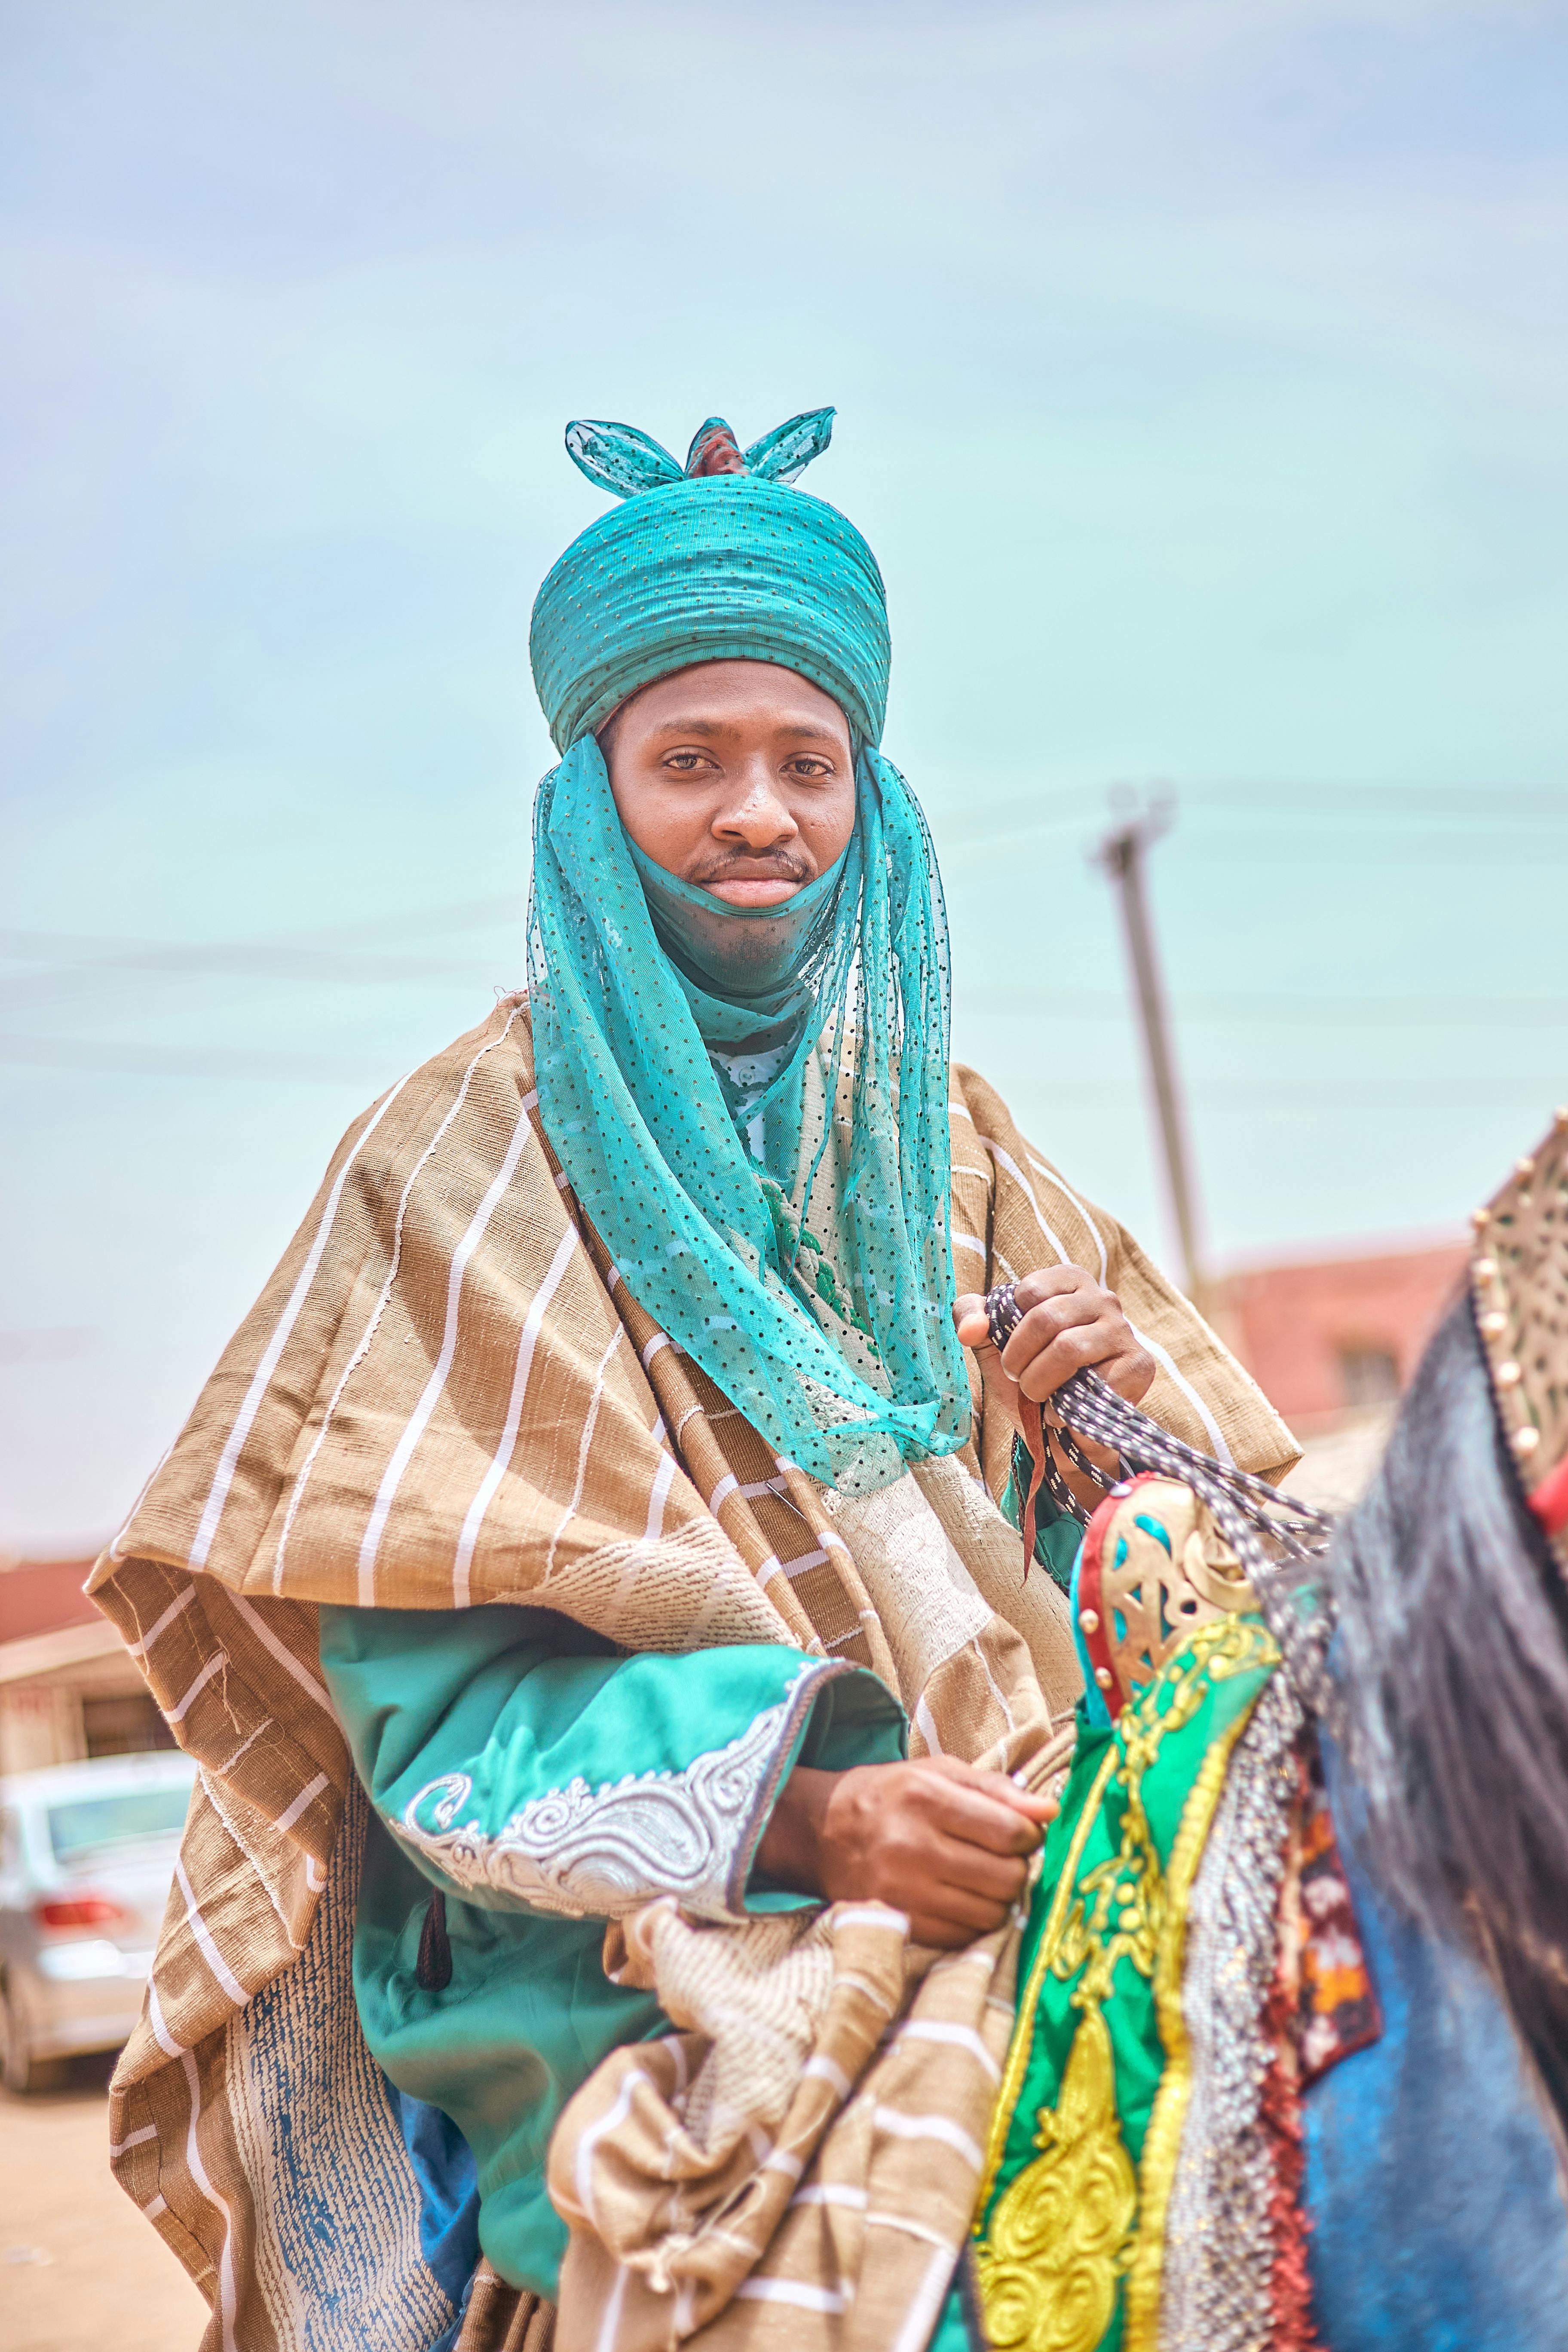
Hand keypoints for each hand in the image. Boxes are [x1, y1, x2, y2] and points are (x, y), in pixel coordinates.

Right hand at [755, 1755, 1056, 1948]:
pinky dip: (972, 1924)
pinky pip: (962, 1938)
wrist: (820, 1833)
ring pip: (990, 1914)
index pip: (1010, 1831)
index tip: (1020, 1834)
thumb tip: (1050, 1811)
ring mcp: (902, 1890)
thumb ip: (997, 1790)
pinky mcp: (897, 1923)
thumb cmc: (891, 1797)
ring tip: (981, 1880)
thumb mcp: (939, 1773)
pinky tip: (960, 1901)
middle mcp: (912, 1845)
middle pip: (1006, 1877)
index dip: (1029, 1836)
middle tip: (1002, 1859)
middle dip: (1017, 1870)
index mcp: (925, 1797)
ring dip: (998, 1900)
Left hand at [953, 1265, 1154, 1439]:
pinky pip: (1098, 1382)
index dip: (1009, 1330)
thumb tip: (970, 1328)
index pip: (1029, 1290)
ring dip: (1041, 1382)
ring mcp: (1124, 1331)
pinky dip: (1070, 1406)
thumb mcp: (992, 1343)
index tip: (1010, 1354)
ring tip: (1038, 1397)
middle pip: (1047, 1319)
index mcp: (1068, 1281)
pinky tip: (1064, 1414)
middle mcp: (1102, 1298)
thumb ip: (970, 1318)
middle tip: (1019, 1380)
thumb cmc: (1029, 1376)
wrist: (1059, 1432)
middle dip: (1020, 1359)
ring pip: (1070, 1348)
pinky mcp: (1140, 1365)